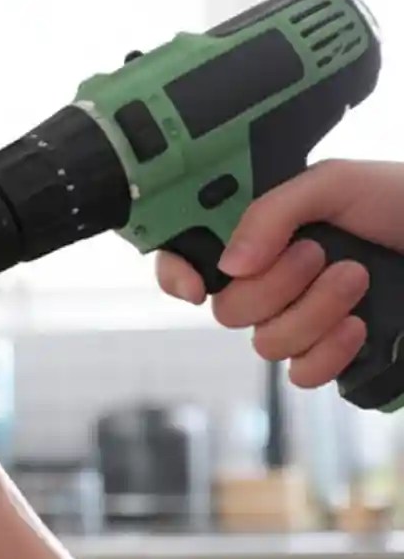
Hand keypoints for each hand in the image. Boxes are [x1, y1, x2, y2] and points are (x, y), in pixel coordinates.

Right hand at [158, 159, 403, 387]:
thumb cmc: (403, 203)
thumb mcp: (333, 184)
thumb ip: (270, 212)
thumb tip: (229, 264)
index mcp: (261, 232)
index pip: (188, 255)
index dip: (177, 273)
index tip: (198, 285)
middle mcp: (273, 278)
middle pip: (227, 309)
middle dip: (273, 286)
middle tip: (318, 254)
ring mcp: (301, 319)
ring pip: (265, 343)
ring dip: (313, 312)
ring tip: (356, 279)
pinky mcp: (333, 354)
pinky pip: (300, 374)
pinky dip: (328, 353)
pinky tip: (359, 327)